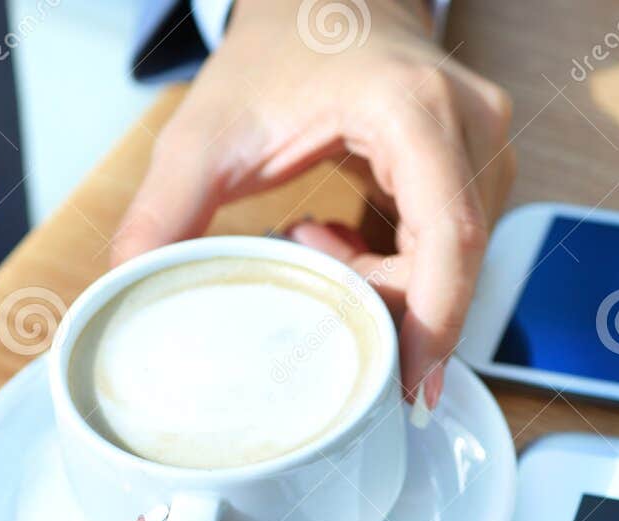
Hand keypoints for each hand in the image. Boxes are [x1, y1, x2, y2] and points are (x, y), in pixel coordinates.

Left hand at [112, 0, 515, 409]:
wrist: (324, 1)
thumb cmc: (276, 52)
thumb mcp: (206, 132)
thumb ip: (163, 213)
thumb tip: (131, 290)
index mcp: (413, 108)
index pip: (449, 240)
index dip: (435, 323)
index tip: (410, 384)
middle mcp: (472, 126)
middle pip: (452, 264)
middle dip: (383, 302)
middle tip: (309, 283)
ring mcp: (488, 146)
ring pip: (453, 264)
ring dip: (383, 279)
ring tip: (315, 239)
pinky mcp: (484, 166)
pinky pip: (450, 248)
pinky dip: (394, 262)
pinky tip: (341, 234)